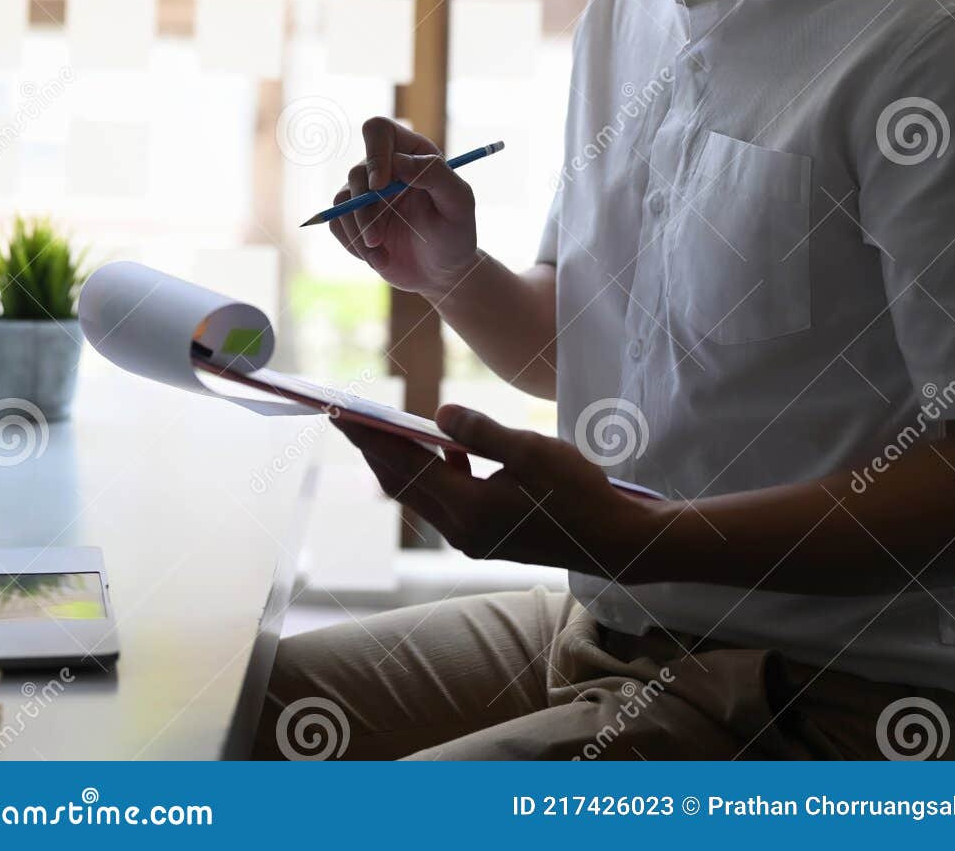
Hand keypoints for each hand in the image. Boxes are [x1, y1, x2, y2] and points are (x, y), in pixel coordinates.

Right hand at [327, 117, 478, 297]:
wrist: (441, 272)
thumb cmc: (456, 233)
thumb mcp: (459, 202)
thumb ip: (435, 174)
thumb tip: (398, 161)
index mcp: (411, 153)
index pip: (379, 131)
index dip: (375, 154)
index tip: (379, 186)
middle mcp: (385, 168)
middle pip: (356, 172)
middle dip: (364, 210)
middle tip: (377, 239)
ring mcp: (366, 193)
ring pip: (342, 200)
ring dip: (359, 232)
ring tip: (381, 256)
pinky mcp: (353, 218)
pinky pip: (337, 223)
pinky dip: (354, 245)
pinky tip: (379, 258)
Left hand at [336, 404, 668, 580]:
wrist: (613, 540)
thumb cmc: (578, 493)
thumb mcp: (530, 451)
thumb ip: (480, 432)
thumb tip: (437, 415)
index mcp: (467, 510)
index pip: (404, 467)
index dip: (369, 438)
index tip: (341, 414)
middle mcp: (460, 531)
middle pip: (402, 484)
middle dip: (373, 449)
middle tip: (346, 417)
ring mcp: (472, 538)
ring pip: (421, 494)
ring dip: (400, 461)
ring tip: (382, 427)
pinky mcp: (485, 536)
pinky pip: (444, 500)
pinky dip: (432, 473)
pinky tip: (443, 449)